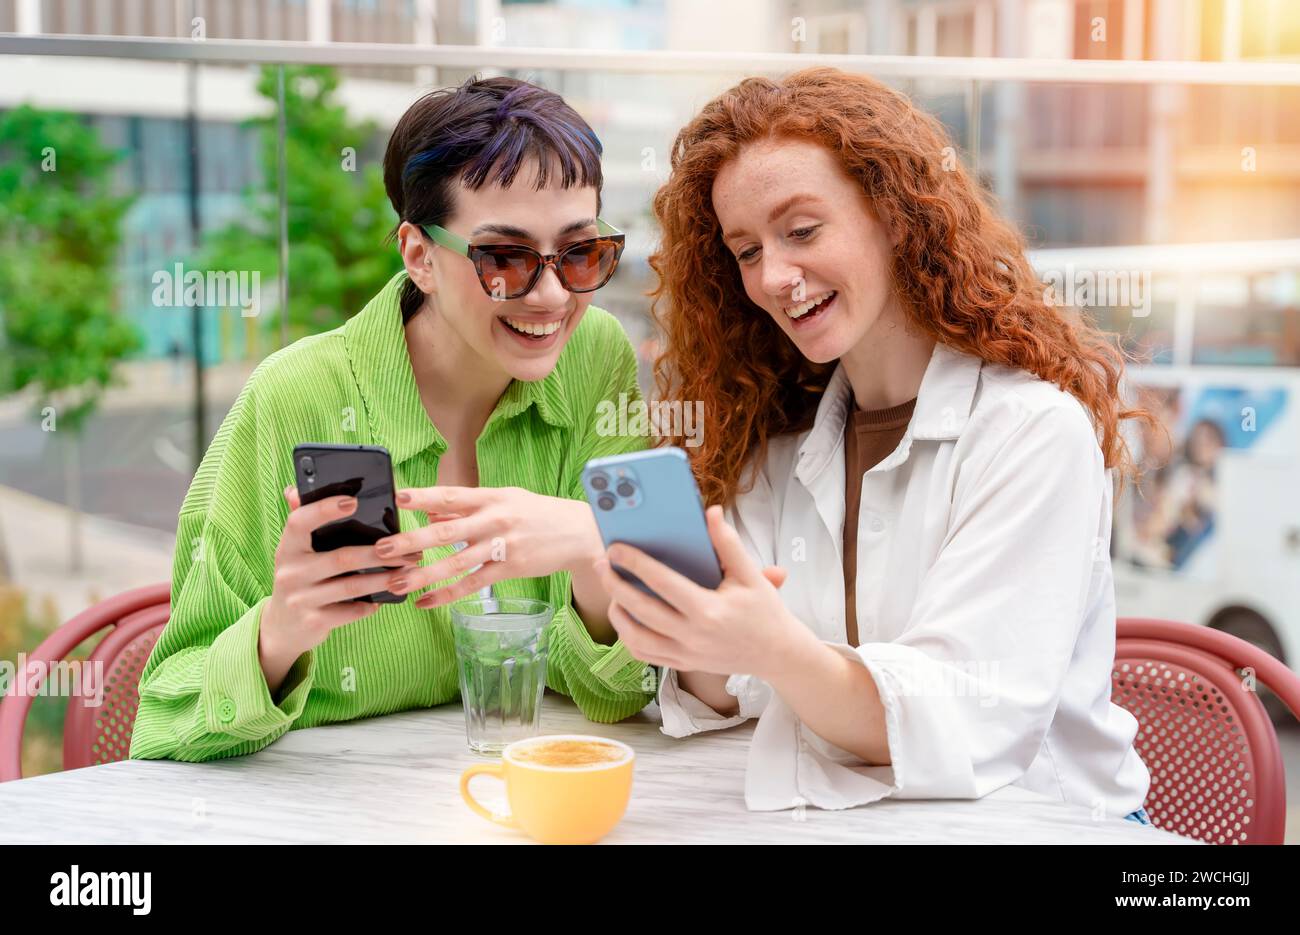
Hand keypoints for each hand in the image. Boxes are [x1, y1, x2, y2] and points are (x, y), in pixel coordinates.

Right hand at [260, 487, 420, 674]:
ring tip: (409, 571)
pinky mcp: (314, 622)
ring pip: (352, 585)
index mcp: (286, 548)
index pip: (299, 522)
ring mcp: (300, 599)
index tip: (353, 501)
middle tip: (410, 549)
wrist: (282, 627)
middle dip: (380, 553)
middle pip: (341, 557)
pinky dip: (372, 603)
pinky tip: (387, 595)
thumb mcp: (294, 552)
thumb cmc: (299, 579)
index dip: (324, 509)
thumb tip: (295, 489)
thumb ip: (301, 523)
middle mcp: (290, 572)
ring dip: (385, 578)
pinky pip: (352, 611)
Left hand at [375, 486, 602, 609]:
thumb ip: (467, 508)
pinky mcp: (510, 570)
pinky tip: (425, 602)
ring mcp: (503, 546)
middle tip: (382, 549)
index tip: (398, 498)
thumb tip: (431, 513)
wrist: (579, 533)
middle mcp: (495, 520)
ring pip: (456, 562)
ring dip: (423, 574)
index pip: (452, 495)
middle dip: (412, 541)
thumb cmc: (537, 513)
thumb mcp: (505, 499)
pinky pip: (473, 584)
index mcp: (491, 497)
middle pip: (447, 531)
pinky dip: (447, 595)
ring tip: (395, 583)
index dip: (424, 496)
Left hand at [592, 505, 809, 678]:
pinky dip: (629, 637)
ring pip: (636, 638)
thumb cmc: (765, 612)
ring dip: (618, 614)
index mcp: (708, 610)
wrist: (777, 655)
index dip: (635, 563)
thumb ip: (728, 544)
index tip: (615, 547)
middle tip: (601, 563)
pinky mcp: (683, 665)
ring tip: (611, 590)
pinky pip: (645, 655)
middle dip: (615, 584)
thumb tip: (711, 513)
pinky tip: (625, 617)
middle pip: (641, 610)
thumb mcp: (751, 576)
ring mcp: (686, 654)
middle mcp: (692, 636)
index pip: (662, 583)